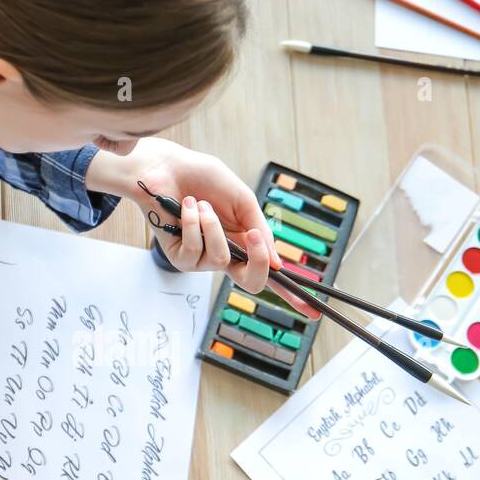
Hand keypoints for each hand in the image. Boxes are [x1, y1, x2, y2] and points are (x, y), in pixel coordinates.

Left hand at [88, 139, 318, 316]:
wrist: (168, 168)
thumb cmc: (204, 180)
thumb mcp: (242, 201)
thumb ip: (259, 230)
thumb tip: (277, 263)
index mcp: (244, 243)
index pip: (269, 273)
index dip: (291, 295)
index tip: (312, 310)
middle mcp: (224, 256)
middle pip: (251, 283)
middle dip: (257, 260)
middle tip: (253, 236)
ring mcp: (201, 260)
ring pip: (220, 259)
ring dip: (212, 226)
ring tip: (201, 204)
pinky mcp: (178, 257)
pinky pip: (194, 251)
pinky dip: (193, 224)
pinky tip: (186, 208)